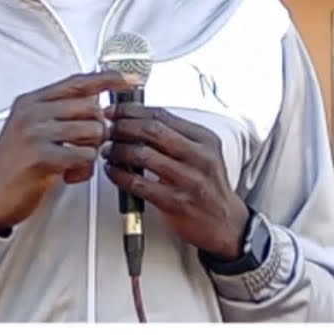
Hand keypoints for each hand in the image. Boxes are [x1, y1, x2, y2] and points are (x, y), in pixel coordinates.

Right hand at [0, 72, 129, 232]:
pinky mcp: (41, 157)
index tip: (127, 79)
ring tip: (74, 162)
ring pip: (92, 130)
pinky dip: (84, 169)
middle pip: (90, 107)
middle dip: (97, 129)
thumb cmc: (13, 165)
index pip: (75, 82)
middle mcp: (31, 113)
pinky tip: (69, 175)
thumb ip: (56, 113)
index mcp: (29, 102)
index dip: (105, 78)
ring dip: (92, 151)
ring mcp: (35, 133)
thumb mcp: (29, 129)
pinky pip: (86, 156)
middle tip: (85, 146)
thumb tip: (94, 101)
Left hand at [103, 103, 249, 259]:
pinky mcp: (176, 202)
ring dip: (117, 150)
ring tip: (108, 151)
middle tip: (107, 131)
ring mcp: (188, 180)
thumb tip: (134, 117)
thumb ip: (173, 135)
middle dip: (121, 127)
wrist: (226, 224)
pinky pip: (137, 183)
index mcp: (204, 139)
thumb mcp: (200, 153)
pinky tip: (112, 171)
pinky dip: (118, 175)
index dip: (130, 110)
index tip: (113, 111)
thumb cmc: (206, 186)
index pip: (161, 115)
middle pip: (151, 130)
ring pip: (142, 154)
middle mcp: (199, 157)